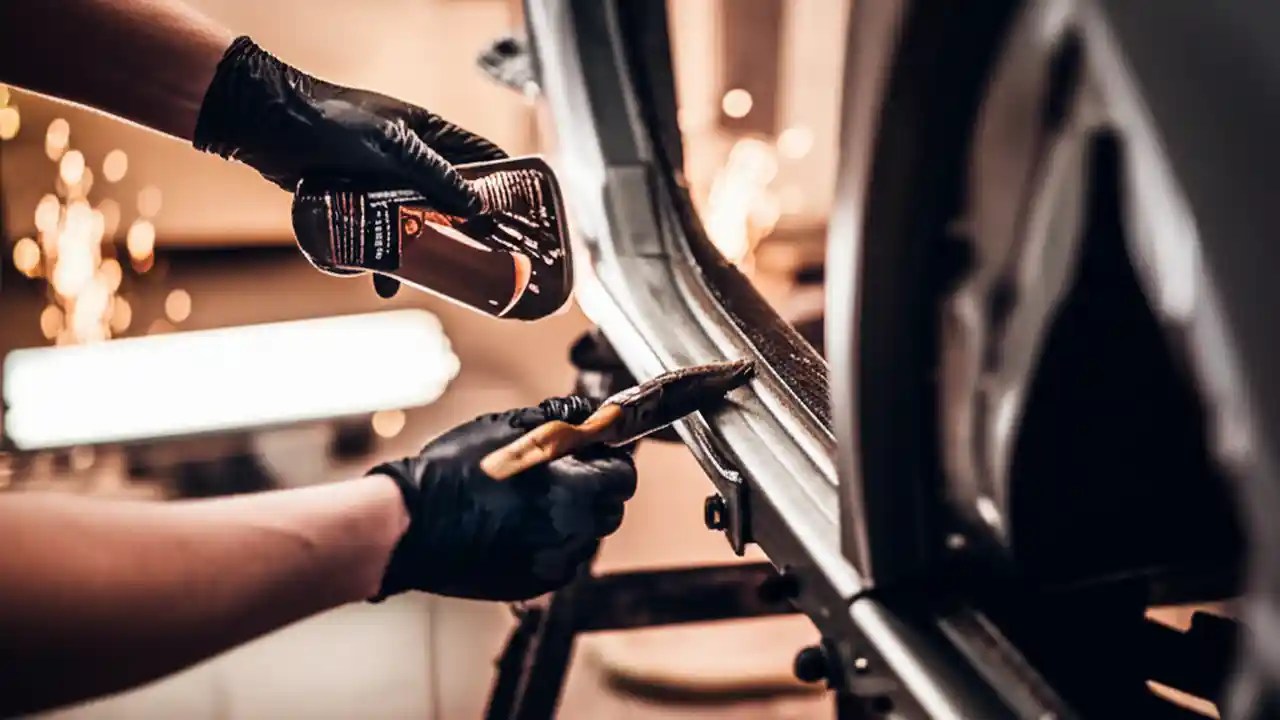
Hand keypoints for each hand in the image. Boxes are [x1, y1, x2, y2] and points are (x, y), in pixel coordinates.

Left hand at [193, 36, 507, 297]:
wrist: (270, 125)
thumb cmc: (332, 121)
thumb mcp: (393, 147)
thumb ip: (436, 176)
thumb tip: (477, 207)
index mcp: (430, 135)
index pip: (483, 157)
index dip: (505, 185)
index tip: (521, 217)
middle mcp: (413, 160)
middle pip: (454, 199)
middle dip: (469, 229)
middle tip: (489, 259)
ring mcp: (386, 183)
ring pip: (419, 223)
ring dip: (428, 250)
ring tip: (442, 278)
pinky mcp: (359, 203)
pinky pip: (382, 237)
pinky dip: (385, 259)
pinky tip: (386, 281)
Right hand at [369, 397, 636, 601]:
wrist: (410, 525)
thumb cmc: (453, 473)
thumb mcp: (506, 428)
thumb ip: (556, 420)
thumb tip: (584, 414)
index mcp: (571, 491)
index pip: (623, 477)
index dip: (609, 460)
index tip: (591, 453)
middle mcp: (569, 533)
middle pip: (610, 510)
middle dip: (595, 490)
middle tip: (562, 474)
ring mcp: (551, 564)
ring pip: (585, 538)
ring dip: (573, 518)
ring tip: (532, 500)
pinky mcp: (531, 585)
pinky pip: (559, 562)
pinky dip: (550, 544)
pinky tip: (516, 526)